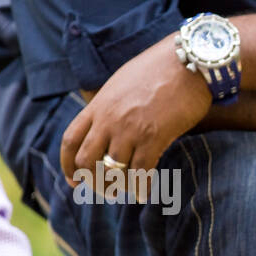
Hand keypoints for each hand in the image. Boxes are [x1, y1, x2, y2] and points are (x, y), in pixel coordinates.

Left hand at [59, 33, 211, 181]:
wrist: (187, 62)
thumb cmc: (160, 71)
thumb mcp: (123, 84)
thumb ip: (112, 106)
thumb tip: (111, 124)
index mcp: (99, 105)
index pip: (71, 140)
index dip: (68, 165)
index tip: (74, 180)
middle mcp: (109, 119)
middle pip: (86, 160)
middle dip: (92, 181)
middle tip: (104, 191)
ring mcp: (130, 129)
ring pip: (112, 170)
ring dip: (116, 187)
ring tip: (124, 192)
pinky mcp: (154, 137)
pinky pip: (140, 172)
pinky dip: (140, 187)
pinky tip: (143, 192)